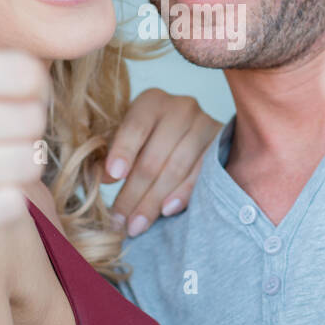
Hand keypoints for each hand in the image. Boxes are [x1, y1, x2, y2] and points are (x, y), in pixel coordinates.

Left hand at [103, 89, 220, 234]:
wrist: (191, 136)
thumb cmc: (150, 139)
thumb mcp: (128, 139)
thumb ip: (112, 154)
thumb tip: (103, 177)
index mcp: (152, 101)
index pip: (135, 126)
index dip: (123, 152)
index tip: (112, 177)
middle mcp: (181, 108)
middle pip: (155, 155)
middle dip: (134, 192)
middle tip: (120, 220)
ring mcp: (205, 126)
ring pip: (176, 169)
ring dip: (153, 201)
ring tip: (137, 224)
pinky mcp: (221, 146)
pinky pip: (201, 176)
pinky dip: (182, 195)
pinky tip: (166, 211)